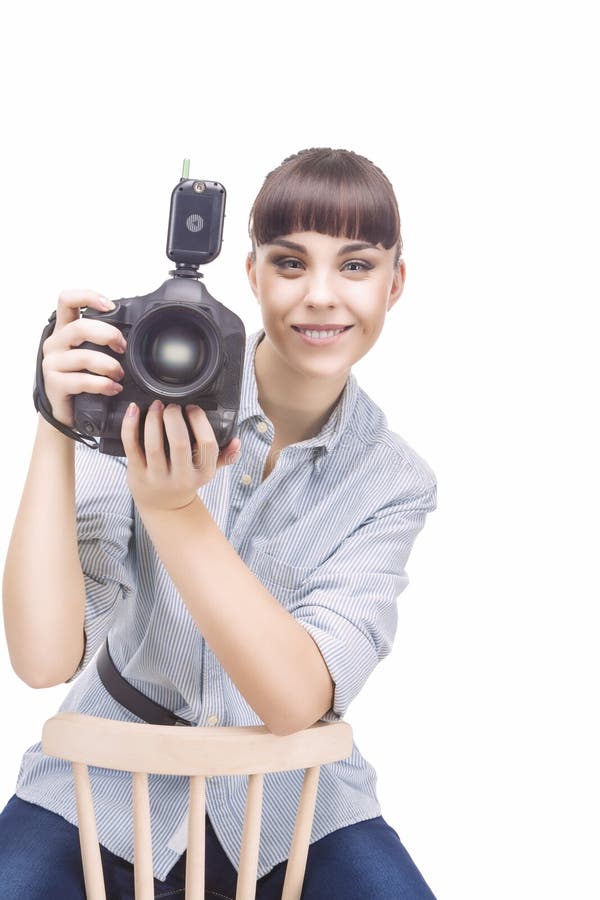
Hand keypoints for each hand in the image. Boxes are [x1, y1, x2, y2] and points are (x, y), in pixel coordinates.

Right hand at [41, 289, 126, 426]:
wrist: (66, 411)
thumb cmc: (81, 379)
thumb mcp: (90, 354)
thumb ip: (100, 341)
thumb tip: (130, 333)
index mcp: (64, 330)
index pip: (67, 300)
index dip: (88, 296)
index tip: (110, 306)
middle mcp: (55, 343)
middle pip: (80, 327)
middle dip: (108, 335)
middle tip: (123, 347)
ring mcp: (52, 363)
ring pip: (84, 356)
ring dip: (109, 365)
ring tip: (119, 375)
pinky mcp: (54, 384)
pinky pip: (83, 381)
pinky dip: (104, 385)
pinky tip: (113, 388)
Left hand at [121, 400, 240, 511]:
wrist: (164, 507)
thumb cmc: (186, 481)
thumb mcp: (208, 471)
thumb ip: (225, 456)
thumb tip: (237, 441)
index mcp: (203, 473)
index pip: (207, 444)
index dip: (200, 421)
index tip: (192, 408)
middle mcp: (181, 477)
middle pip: (179, 442)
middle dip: (174, 416)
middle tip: (171, 406)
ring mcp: (157, 477)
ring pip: (153, 443)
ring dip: (153, 419)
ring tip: (156, 406)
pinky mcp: (137, 473)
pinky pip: (131, 446)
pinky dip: (130, 425)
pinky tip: (133, 410)